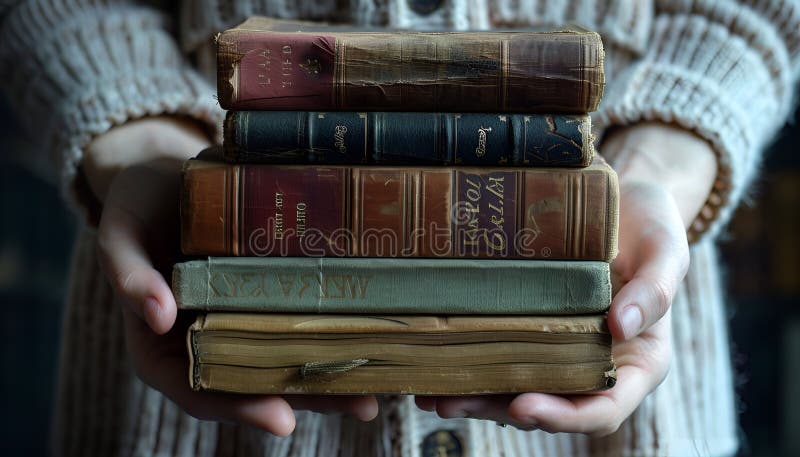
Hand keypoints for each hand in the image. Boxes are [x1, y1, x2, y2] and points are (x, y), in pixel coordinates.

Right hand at [88, 117, 378, 435]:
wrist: (165, 171)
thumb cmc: (135, 206)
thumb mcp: (119, 233)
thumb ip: (128, 274)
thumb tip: (159, 315)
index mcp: (163, 345)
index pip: (197, 390)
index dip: (239, 408)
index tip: (282, 419)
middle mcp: (207, 340)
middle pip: (255, 382)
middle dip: (308, 396)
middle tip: (360, 404)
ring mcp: (240, 317)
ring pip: (284, 356)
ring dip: (331, 372)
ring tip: (380, 382)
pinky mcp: (268, 290)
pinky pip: (297, 316)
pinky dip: (331, 327)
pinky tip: (372, 330)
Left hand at [417, 122, 714, 435]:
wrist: (625, 202)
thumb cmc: (653, 225)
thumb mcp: (667, 248)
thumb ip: (655, 289)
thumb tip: (621, 327)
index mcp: (637, 361)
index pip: (602, 408)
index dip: (563, 416)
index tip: (524, 406)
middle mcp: (596, 364)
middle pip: (550, 404)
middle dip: (500, 409)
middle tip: (454, 402)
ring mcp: (561, 348)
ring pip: (519, 387)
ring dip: (476, 395)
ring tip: (432, 393)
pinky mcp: (533, 327)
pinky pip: (504, 353)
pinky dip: (471, 361)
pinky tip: (433, 358)